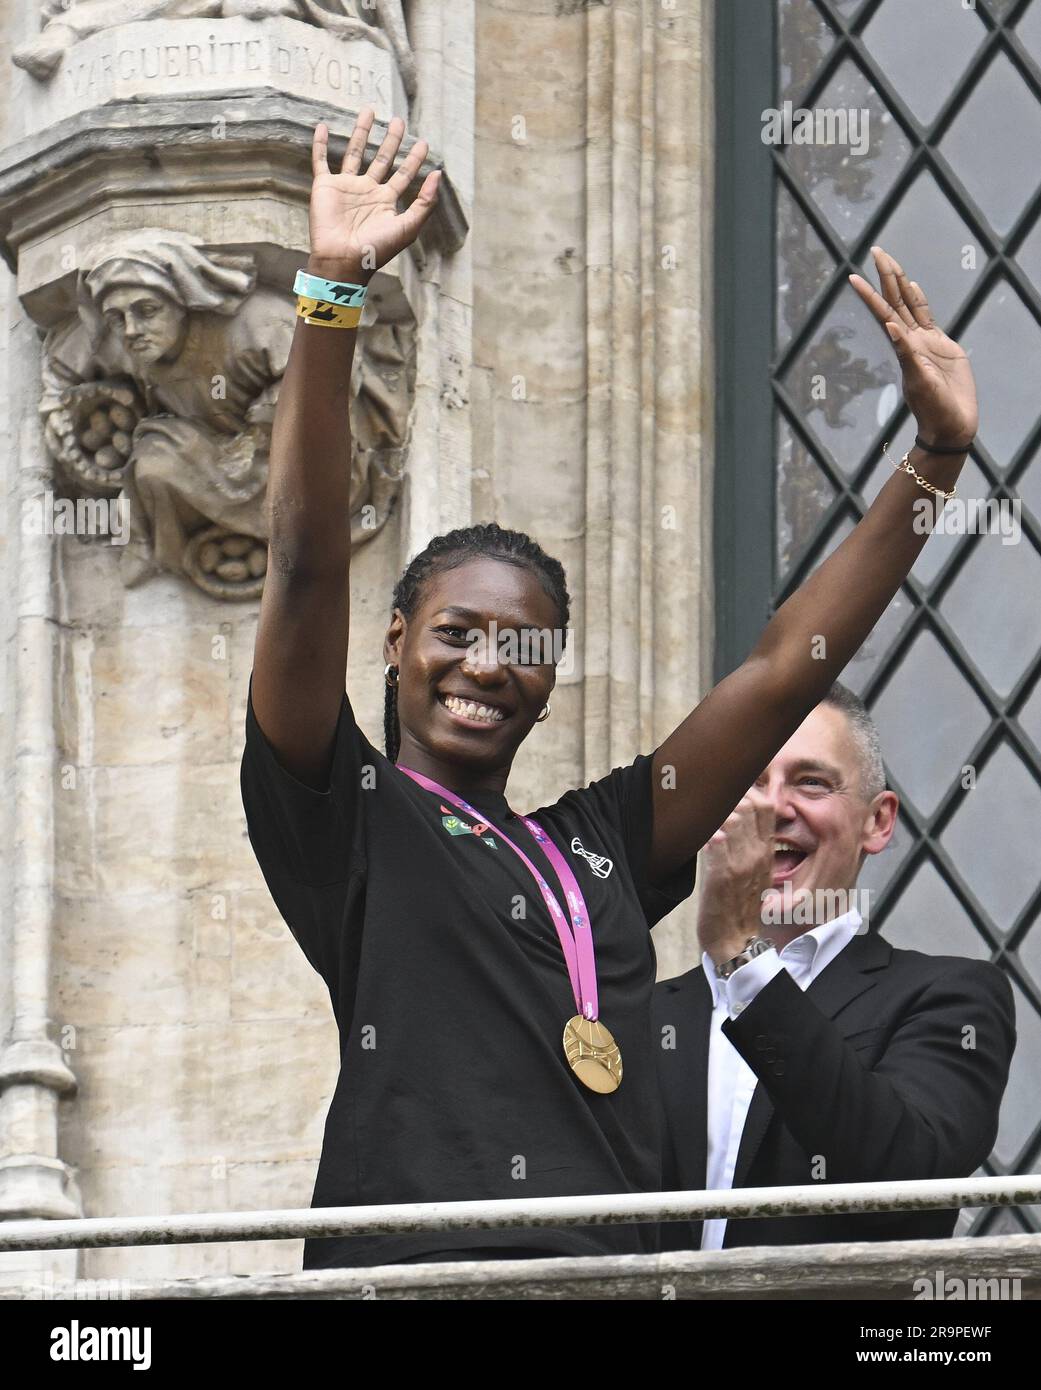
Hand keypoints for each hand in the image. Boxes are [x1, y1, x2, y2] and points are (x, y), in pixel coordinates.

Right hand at [308, 108, 440, 281]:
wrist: (343, 260)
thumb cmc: (376, 248)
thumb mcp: (408, 227)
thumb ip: (425, 203)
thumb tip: (439, 174)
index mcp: (386, 201)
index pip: (403, 174)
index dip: (414, 159)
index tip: (424, 142)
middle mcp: (368, 191)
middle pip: (382, 159)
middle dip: (391, 140)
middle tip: (398, 121)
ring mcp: (346, 187)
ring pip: (355, 153)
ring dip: (361, 132)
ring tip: (368, 111)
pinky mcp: (325, 186)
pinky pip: (321, 161)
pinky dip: (320, 144)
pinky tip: (323, 127)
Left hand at [697, 790, 776, 965]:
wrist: (736, 941)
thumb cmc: (738, 904)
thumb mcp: (753, 870)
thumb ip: (748, 842)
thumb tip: (733, 815)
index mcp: (767, 851)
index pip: (765, 806)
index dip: (746, 791)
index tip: (725, 793)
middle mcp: (758, 854)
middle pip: (748, 805)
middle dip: (725, 798)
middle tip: (707, 804)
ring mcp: (741, 864)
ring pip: (732, 818)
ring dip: (713, 814)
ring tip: (701, 820)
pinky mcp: (722, 875)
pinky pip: (715, 840)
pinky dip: (706, 832)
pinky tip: (699, 835)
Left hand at [849, 246, 977, 449]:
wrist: (951, 424)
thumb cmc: (934, 409)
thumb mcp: (918, 382)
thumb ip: (907, 354)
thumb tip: (891, 327)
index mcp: (902, 347)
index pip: (882, 313)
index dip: (868, 294)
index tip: (852, 276)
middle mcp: (910, 340)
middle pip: (894, 300)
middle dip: (885, 275)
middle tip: (876, 250)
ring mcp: (925, 341)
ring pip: (909, 304)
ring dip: (899, 283)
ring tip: (890, 261)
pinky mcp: (941, 345)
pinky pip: (927, 317)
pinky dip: (919, 301)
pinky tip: (913, 287)